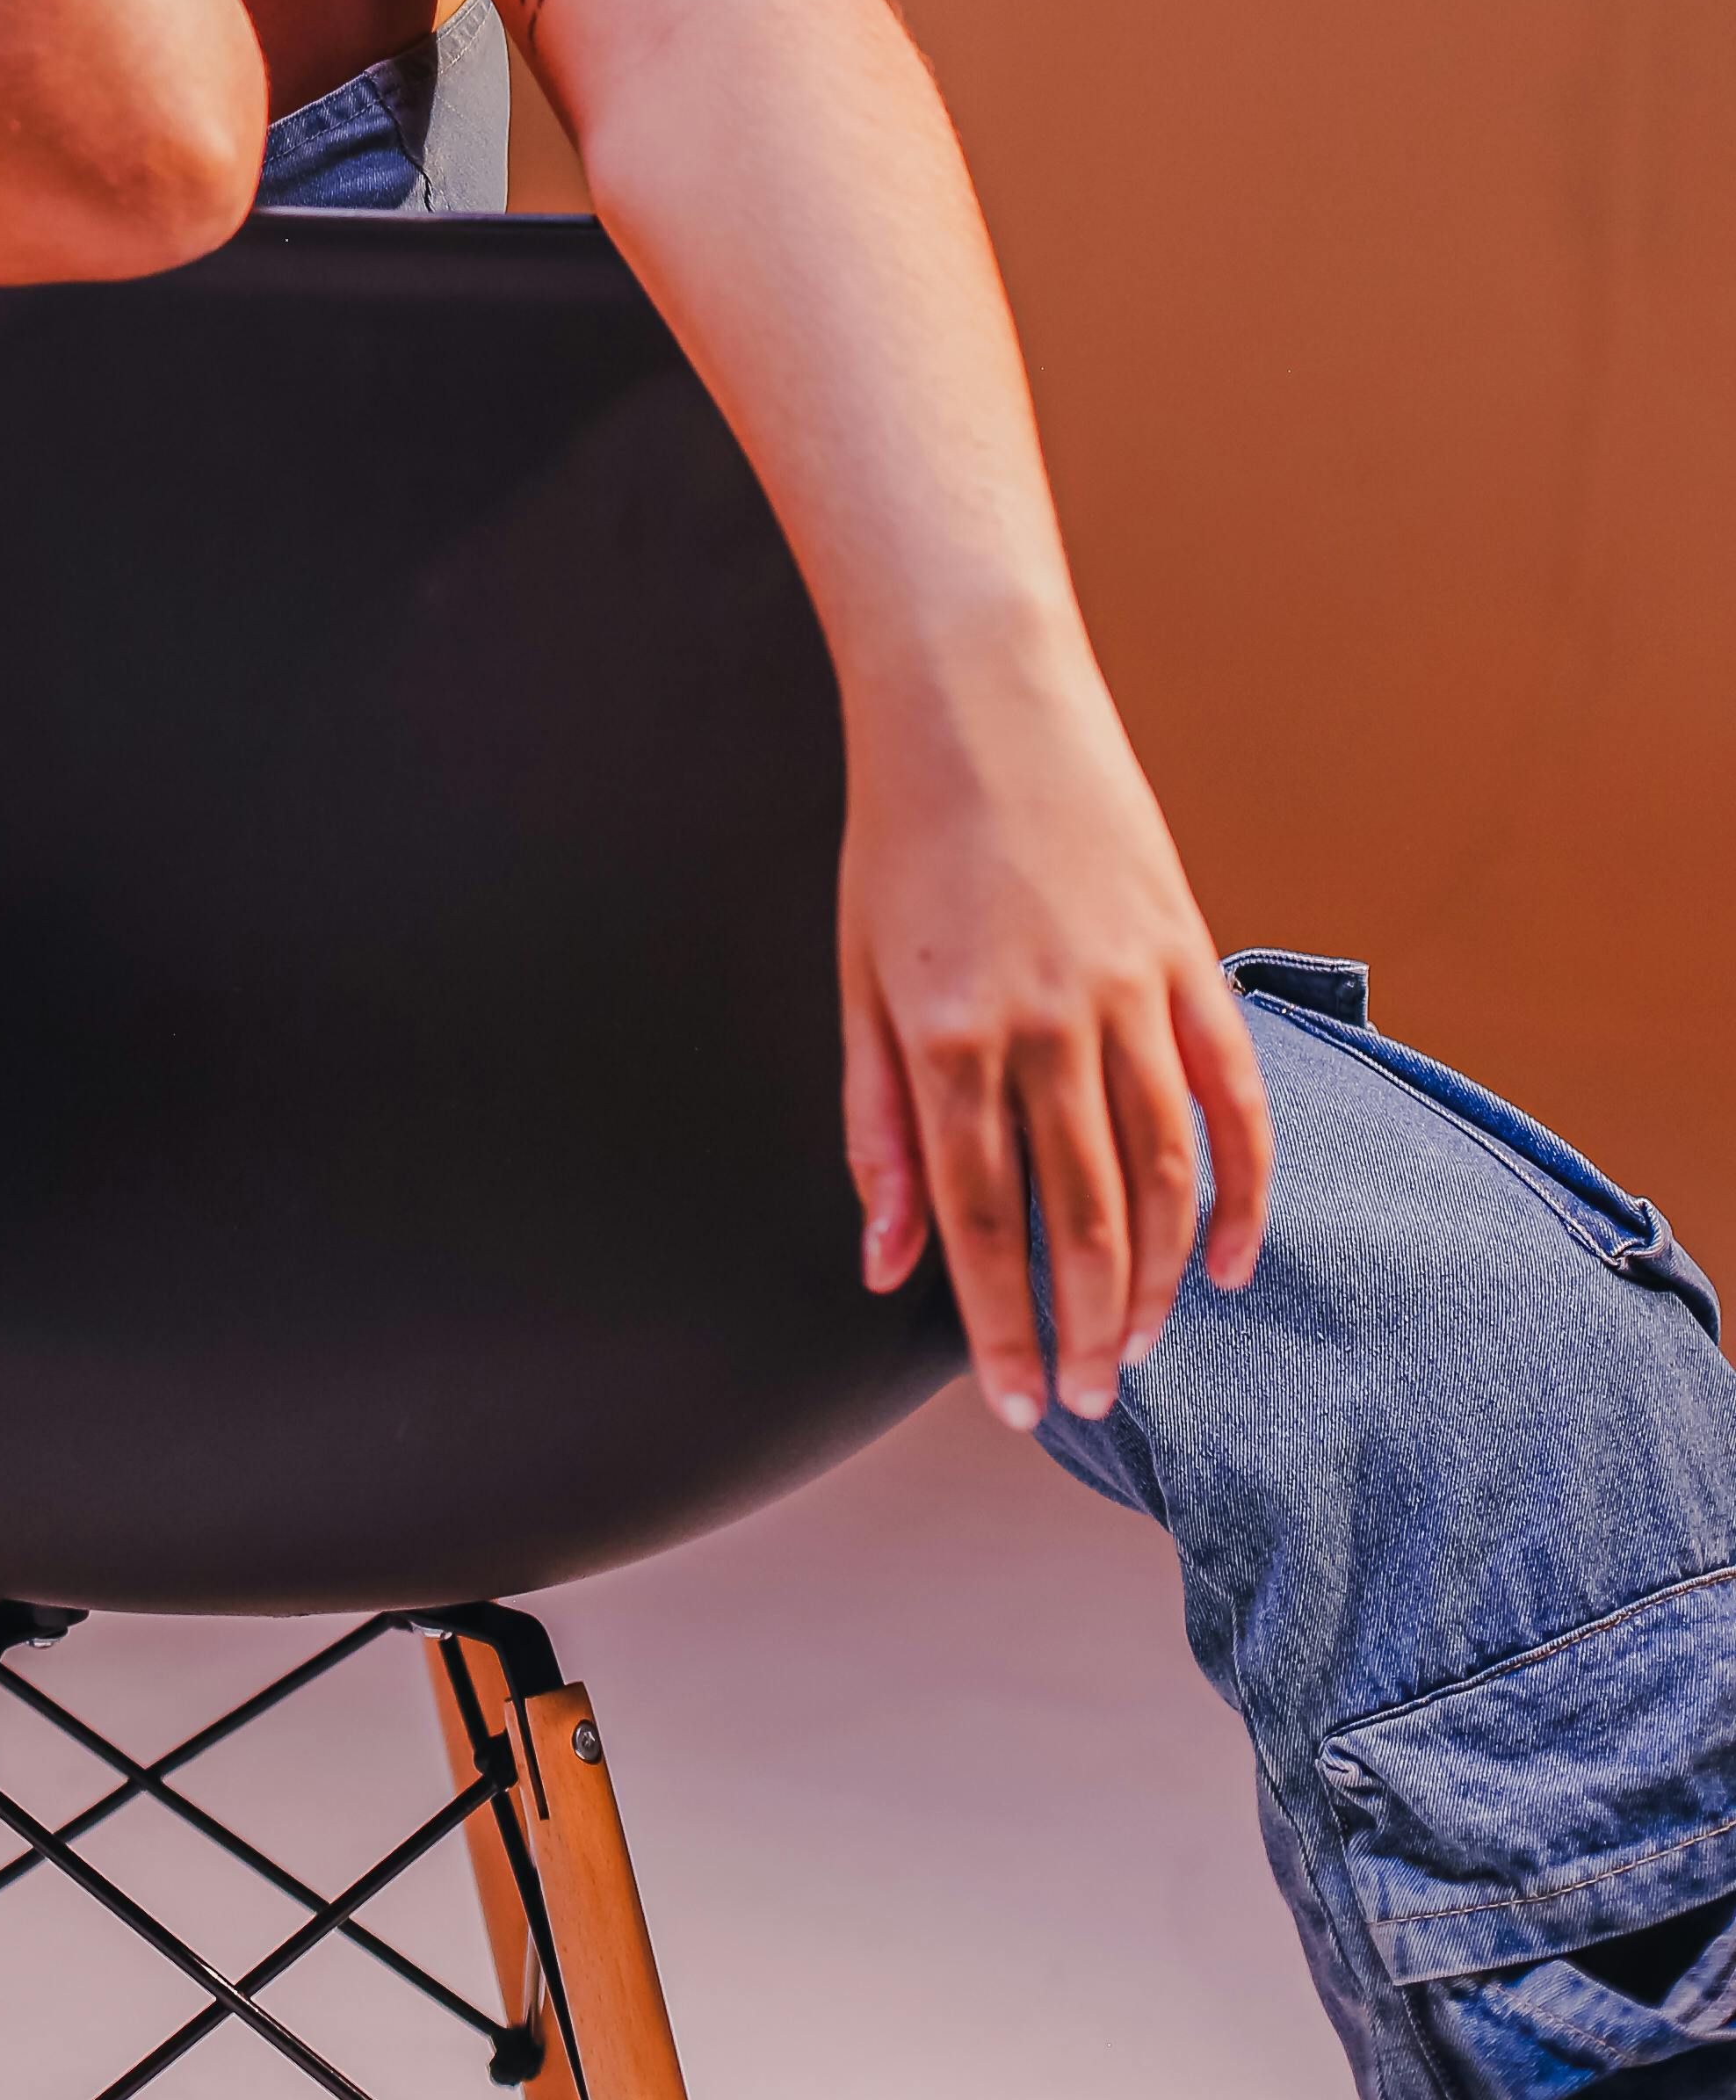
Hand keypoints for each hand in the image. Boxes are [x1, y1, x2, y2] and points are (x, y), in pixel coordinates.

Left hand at [837, 628, 1271, 1425]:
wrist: (975, 695)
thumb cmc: (899, 839)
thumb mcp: (857, 980)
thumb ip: (877, 1128)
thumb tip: (886, 1264)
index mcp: (947, 1034)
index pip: (982, 1222)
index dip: (1001, 1328)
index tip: (1017, 1404)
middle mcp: (1044, 1021)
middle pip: (1082, 1217)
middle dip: (1084, 1328)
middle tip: (1085, 1399)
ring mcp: (1126, 987)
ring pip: (1162, 1173)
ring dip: (1158, 1281)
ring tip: (1140, 1347)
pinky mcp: (1184, 953)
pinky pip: (1232, 1096)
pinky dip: (1241, 1188)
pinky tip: (1229, 1260)